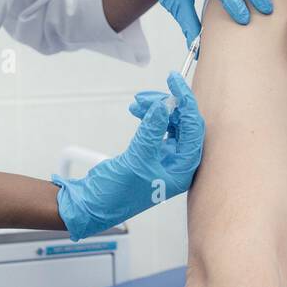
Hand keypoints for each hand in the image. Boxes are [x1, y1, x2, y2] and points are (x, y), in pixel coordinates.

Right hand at [53, 71, 204, 240]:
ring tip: (137, 103)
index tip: (173, 81)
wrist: (93, 205)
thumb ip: (151, 132)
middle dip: (167, 104)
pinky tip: (137, 111)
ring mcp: (165, 158)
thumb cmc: (116, 195)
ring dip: (156, 109)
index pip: (193, 128)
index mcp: (182, 169)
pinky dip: (149, 117)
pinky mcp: (152, 154)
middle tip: (148, 95)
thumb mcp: (136, 160)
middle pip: (183, 123)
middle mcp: (178, 163)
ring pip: (170, 123)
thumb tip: (165, 106)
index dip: (185, 102)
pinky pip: (158, 128)